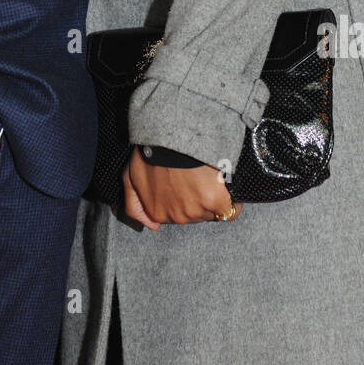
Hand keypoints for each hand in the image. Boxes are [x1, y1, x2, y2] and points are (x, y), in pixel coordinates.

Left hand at [123, 146, 242, 229]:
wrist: (169, 137)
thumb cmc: (150, 152)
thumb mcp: (130, 177)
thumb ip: (135, 206)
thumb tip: (151, 227)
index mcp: (157, 213)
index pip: (177, 217)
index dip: (183, 201)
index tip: (187, 188)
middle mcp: (176, 217)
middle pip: (195, 216)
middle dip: (197, 200)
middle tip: (196, 178)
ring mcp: (195, 211)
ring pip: (212, 213)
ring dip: (213, 199)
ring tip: (209, 179)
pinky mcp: (213, 201)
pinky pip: (230, 212)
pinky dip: (233, 204)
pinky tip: (229, 191)